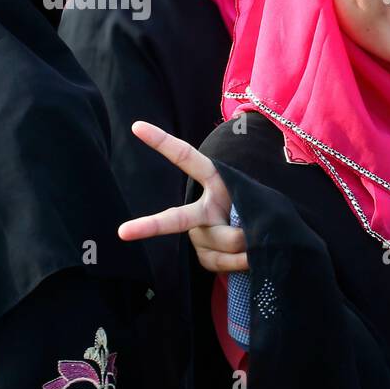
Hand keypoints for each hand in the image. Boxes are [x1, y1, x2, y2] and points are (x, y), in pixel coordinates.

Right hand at [117, 121, 248, 272]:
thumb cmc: (260, 207)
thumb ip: (249, 216)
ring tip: (257, 239)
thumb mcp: (260, 200)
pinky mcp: (205, 257)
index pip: (187, 158)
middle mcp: (202, 209)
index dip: (163, 142)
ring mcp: (201, 236)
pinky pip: (223, 262)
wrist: (266, 234)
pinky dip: (243, 260)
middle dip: (150, 226)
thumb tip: (241, 239)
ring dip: (248, 242)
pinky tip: (250, 258)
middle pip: (177, 219)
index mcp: (215, 182)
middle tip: (124, 232)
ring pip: (224, 240)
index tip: (136, 126)